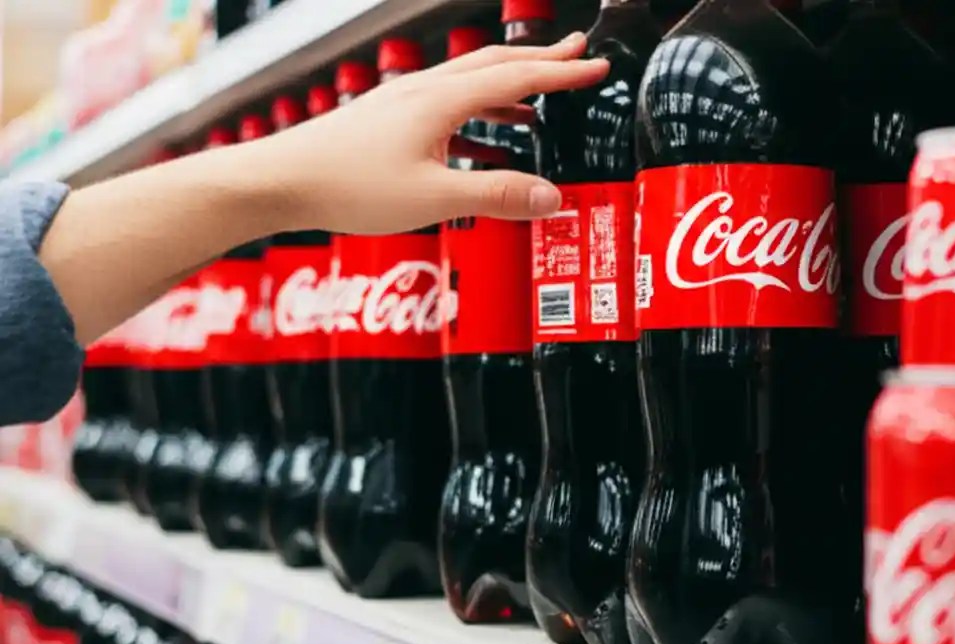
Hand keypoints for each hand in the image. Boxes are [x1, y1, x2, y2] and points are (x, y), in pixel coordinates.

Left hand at [256, 31, 606, 234]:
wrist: (280, 180)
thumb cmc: (345, 185)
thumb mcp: (433, 199)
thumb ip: (496, 197)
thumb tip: (550, 197)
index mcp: (440, 101)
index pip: (517, 77)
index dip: (561, 72)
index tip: (595, 65)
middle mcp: (424, 92)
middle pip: (495, 65)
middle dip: (540, 61)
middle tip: (576, 56)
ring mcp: (404, 102)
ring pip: (470, 83)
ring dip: (510, 85)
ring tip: (538, 98)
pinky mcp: (389, 120)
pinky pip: (448, 104)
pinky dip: (479, 111)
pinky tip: (482, 137)